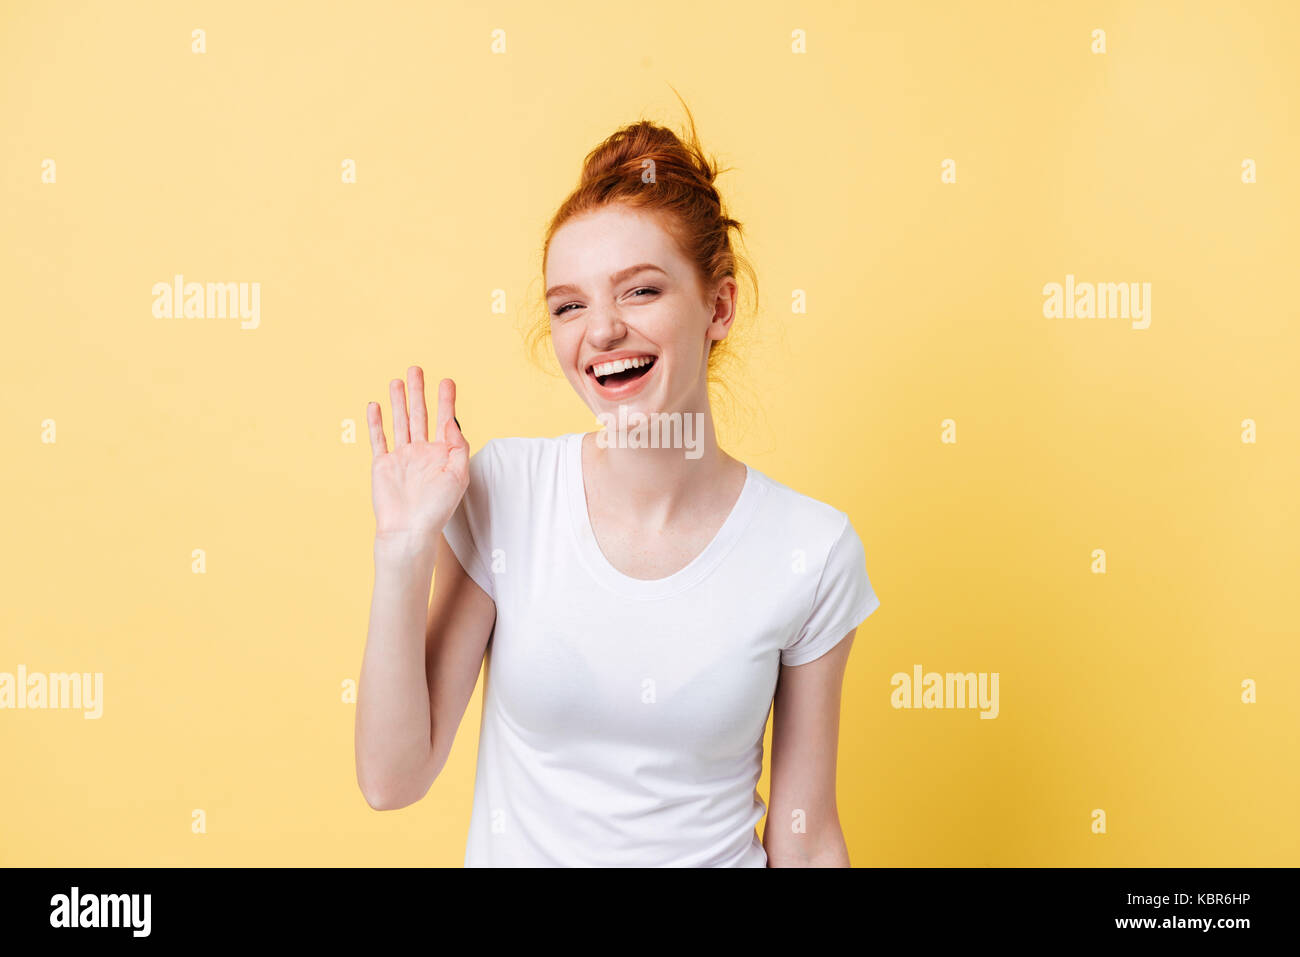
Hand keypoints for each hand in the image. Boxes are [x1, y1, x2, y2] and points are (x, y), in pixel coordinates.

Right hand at [367, 367, 469, 547]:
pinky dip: (376, 422)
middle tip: (417, 369)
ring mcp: (401, 457)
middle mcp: (421, 452)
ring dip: (398, 401)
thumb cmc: (437, 508)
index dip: (446, 401)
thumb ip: (458, 446)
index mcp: (442, 454)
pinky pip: (379, 439)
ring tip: (398, 380)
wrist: (409, 529)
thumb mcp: (458, 475)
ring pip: (399, 422)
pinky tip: (375, 405)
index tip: (447, 382)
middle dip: (419, 392)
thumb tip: (451, 421)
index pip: (445, 420)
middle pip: (419, 415)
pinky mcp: (383, 464)